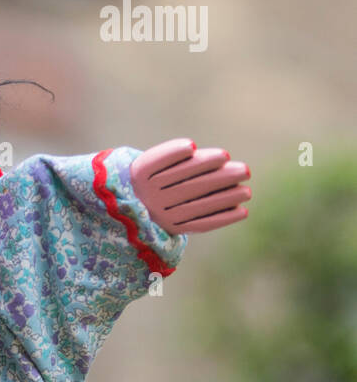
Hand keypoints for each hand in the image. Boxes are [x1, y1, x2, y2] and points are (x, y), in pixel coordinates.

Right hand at [131, 139, 250, 234]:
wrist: (135, 201)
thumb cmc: (155, 173)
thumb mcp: (156, 159)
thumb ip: (179, 153)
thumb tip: (220, 159)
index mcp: (141, 173)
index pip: (175, 165)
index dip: (201, 160)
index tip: (225, 155)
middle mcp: (149, 194)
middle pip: (190, 185)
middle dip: (221, 177)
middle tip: (245, 171)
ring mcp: (160, 214)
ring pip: (197, 205)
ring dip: (226, 198)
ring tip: (246, 192)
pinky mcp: (173, 228)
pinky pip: (200, 224)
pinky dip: (221, 218)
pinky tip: (241, 212)